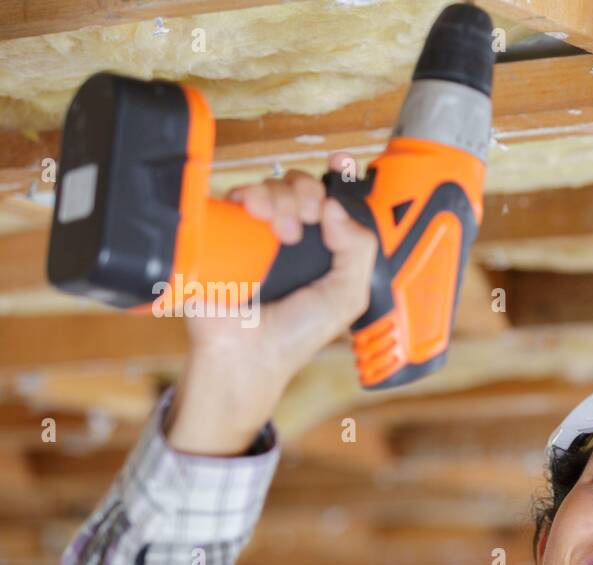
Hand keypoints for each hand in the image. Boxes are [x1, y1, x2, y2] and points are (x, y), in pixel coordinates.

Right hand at [165, 152, 378, 455]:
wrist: (249, 353)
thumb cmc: (296, 333)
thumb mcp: (347, 297)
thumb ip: (358, 251)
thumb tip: (335, 207)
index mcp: (322, 246)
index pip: (330, 198)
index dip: (335, 179)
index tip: (338, 172)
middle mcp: (289, 232)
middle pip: (300, 183)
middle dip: (307, 192)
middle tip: (307, 220)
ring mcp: (256, 231)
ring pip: (269, 185)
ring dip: (282, 198)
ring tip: (283, 234)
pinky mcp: (224, 231)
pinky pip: (234, 195)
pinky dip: (248, 195)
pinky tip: (257, 216)